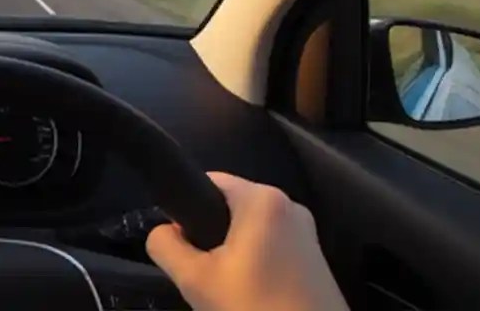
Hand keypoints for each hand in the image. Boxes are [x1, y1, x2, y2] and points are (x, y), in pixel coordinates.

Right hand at [146, 172, 347, 310]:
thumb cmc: (253, 309)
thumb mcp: (195, 280)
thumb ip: (166, 245)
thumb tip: (164, 231)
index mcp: (262, 199)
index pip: (208, 182)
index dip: (185, 211)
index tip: (182, 248)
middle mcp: (289, 205)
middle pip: (229, 208)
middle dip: (210, 237)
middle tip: (204, 276)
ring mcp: (307, 233)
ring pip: (249, 231)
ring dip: (231, 255)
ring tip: (228, 291)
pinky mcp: (315, 259)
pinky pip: (270, 248)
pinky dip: (254, 266)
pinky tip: (252, 297)